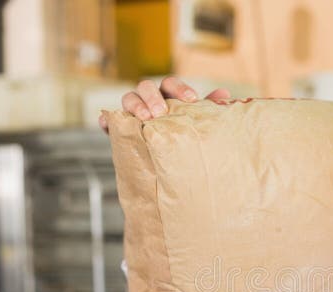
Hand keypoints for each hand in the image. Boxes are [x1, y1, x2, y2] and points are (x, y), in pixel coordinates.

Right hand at [98, 76, 231, 131]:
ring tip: (144, 118)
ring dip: (135, 105)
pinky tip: (108, 124)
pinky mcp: (118, 128)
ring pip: (128, 99)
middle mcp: (148, 100)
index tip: (192, 100)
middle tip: (161, 112)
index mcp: (167, 96)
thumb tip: (224, 94)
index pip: (170, 83)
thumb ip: (207, 110)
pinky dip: (107, 120)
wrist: (167, 166)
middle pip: (146, 87)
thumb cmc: (183, 137)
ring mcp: (131, 113)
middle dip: (153, 97)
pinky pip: (110, 120)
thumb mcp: (194, 124)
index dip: (180, 88)